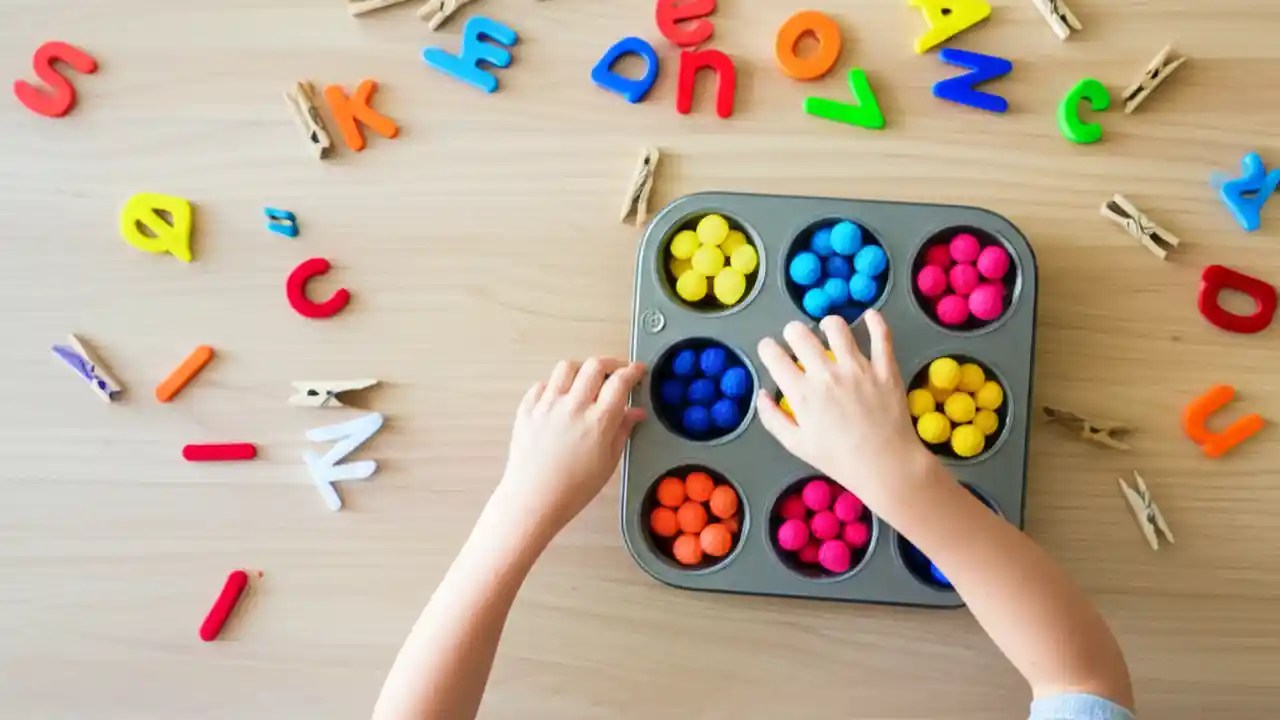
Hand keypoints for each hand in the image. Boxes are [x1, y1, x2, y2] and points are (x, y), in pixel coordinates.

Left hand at [498, 358, 646, 533]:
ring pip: (566, 367)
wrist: (533, 499)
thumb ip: (622, 431)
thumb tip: (636, 413)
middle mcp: (573, 406)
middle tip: (616, 372)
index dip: (633, 371)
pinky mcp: (527, 409)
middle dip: (610, 363)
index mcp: (598, 421)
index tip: (638, 370)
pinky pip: (542, 385)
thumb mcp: (608, 462)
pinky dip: (554, 386)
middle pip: (595, 365)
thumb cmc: (573, 488)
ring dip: (581, 369)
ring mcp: (547, 405)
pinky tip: (560, 398)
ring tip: (587, 380)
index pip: (620, 382)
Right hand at [755, 312, 935, 506]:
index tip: (770, 349)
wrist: (886, 466)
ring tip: (828, 330)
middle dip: (792, 332)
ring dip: (827, 325)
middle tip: (796, 339)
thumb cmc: (839, 460)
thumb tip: (762, 394)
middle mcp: (827, 374)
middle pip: (800, 334)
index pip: (774, 356)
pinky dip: (875, 321)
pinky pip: (881, 336)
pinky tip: (869, 316)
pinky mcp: (885, 368)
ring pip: (837, 327)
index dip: (767, 348)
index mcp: (802, 394)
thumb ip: (774, 418)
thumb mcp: (796, 445)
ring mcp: (858, 368)